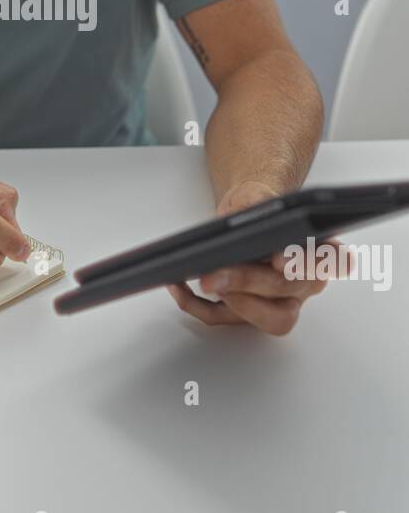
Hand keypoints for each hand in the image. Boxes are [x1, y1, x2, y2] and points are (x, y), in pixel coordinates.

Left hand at [165, 178, 350, 335]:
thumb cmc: (256, 206)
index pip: (332, 260)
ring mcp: (281, 302)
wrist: (242, 216)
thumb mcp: (255, 192)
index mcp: (320, 248)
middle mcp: (306, 281)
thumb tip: (246, 213)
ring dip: (233, 303)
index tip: (281, 260)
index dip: (309, 264)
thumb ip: (255, 199)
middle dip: (249, 282)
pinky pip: (230, 320)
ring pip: (271, 318)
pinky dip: (200, 306)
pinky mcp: (251, 313)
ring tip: (204, 282)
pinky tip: (181, 287)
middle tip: (217, 275)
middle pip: (288, 288)